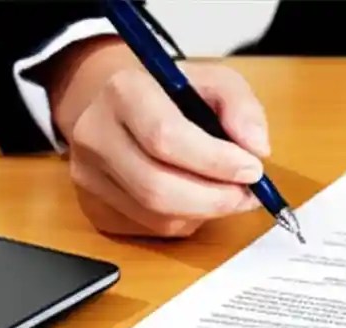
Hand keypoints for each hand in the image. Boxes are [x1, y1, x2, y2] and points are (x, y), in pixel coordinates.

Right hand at [43, 38, 269, 237]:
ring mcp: (89, 175)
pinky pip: (152, 228)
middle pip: (157, 187)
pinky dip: (188, 220)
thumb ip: (241, 106)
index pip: (165, 137)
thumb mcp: (214, 81)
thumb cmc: (172, 96)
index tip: (252, 168)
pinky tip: (198, 200)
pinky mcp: (96, 207)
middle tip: (248, 193)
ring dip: (206, 212)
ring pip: (158, 216)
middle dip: (215, 198)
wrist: (120, 108)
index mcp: (124, 91)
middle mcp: (95, 134)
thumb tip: (256, 147)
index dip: (216, 161)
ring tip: (229, 194)